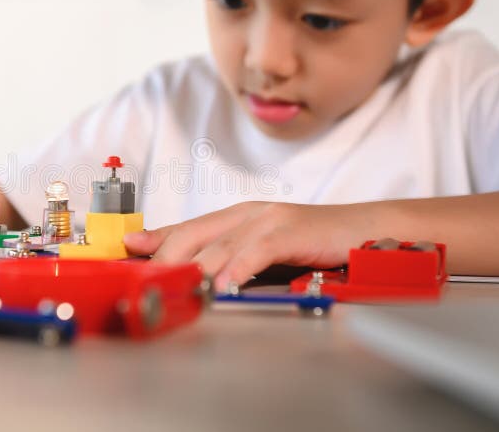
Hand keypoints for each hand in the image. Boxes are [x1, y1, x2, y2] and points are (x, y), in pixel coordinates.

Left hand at [123, 202, 364, 291]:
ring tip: (176, 285)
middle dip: (167, 253)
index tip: (131, 246)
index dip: (159, 236)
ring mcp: (271, 219)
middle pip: (197, 232)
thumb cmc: (320, 244)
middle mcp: (251, 213)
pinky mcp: (293, 231)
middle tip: (146, 275)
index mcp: (243, 217)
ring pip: (221, 242)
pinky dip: (238, 268)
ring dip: (196, 266)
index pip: (192, 227)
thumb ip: (240, 261)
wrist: (367, 230)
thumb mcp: (271, 252)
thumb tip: (210, 282)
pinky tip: (225, 285)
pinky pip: (258, 250)